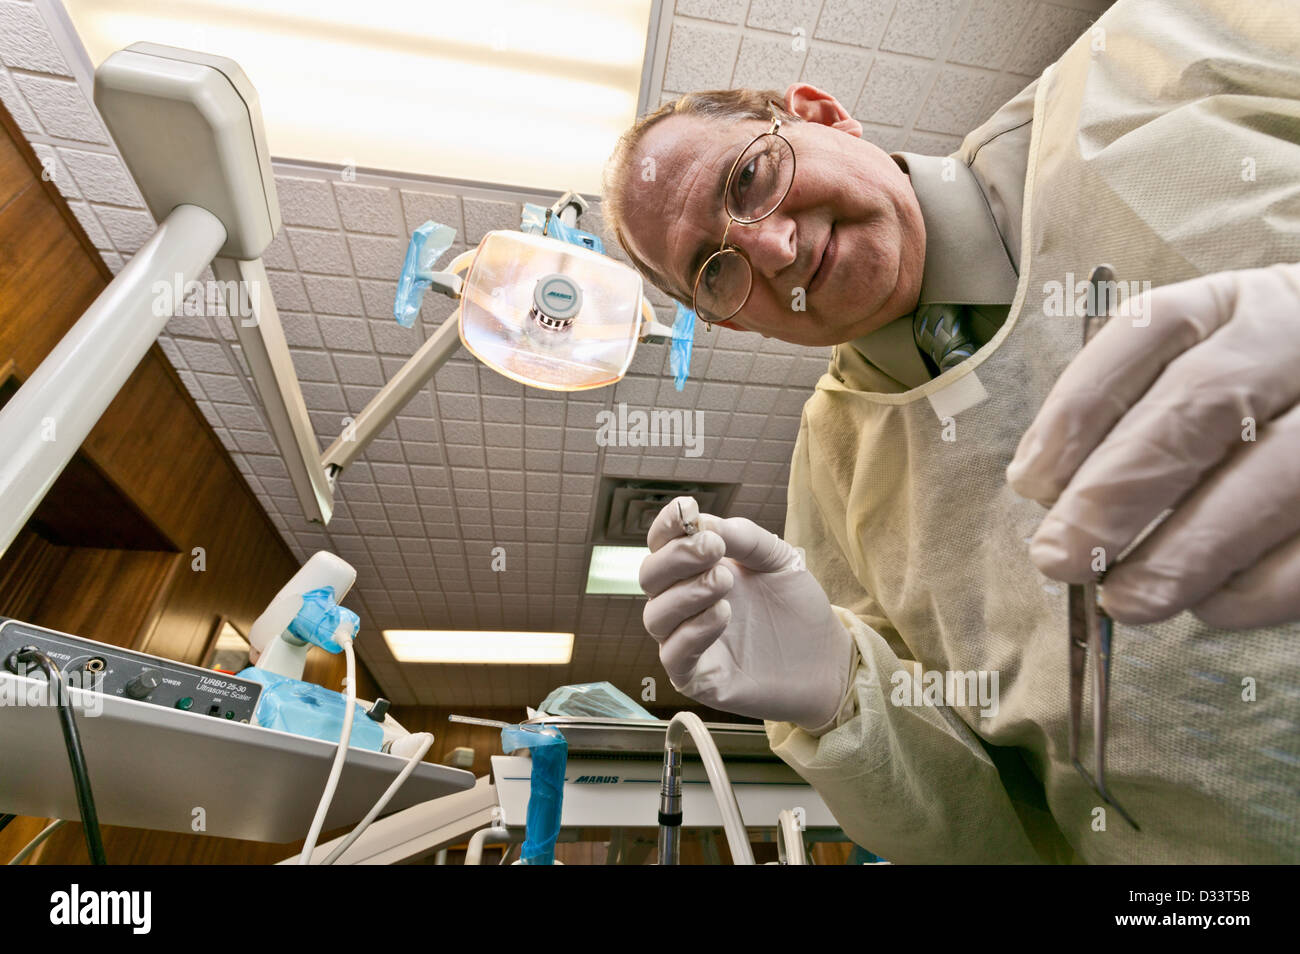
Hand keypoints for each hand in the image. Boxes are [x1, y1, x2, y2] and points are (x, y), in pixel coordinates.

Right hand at [639, 496, 852, 728]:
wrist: (826, 660)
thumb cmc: (795, 607)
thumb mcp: (777, 560)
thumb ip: (745, 538)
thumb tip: (705, 522)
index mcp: (695, 570)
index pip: (661, 545)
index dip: (666, 525)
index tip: (687, 510)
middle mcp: (683, 604)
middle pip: (650, 576)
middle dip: (676, 556)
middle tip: (714, 546)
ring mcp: (686, 641)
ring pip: (655, 616)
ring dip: (685, 593)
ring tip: (724, 581)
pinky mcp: (696, 677)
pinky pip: (674, 655)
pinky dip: (692, 631)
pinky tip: (723, 614)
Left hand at [1007, 263, 1299, 627]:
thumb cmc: (1250, 404)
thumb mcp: (1192, 377)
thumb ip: (1128, 419)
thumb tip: (1048, 489)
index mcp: (1236, 305)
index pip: (1151, 330)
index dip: (1082, 405)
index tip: (1033, 481)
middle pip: (1205, 403)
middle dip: (1120, 489)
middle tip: (1063, 556)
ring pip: (1274, 475)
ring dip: (1188, 549)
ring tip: (1128, 598)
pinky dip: (1258, 581)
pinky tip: (1210, 600)